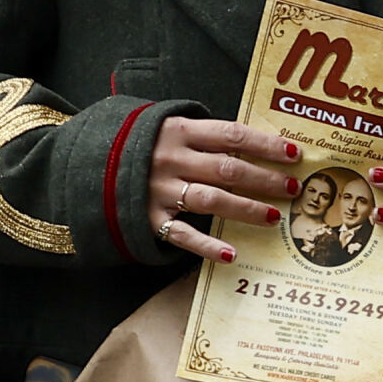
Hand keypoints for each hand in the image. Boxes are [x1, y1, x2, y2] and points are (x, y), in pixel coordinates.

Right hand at [148, 115, 298, 265]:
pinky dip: (207, 245)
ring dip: (245, 208)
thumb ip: (204, 135)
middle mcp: (170, 159)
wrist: (89, 164)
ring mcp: (159, 189)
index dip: (265, 144)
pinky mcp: (148, 218)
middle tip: (292, 188)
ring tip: (273, 217)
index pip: (232, 135)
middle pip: (227, 168)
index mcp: (179, 130)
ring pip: (211, 200)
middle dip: (264, 179)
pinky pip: (182, 235)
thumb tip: (255, 143)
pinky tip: (231, 254)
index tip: (294, 154)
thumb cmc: (141, 144)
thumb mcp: (167, 127)